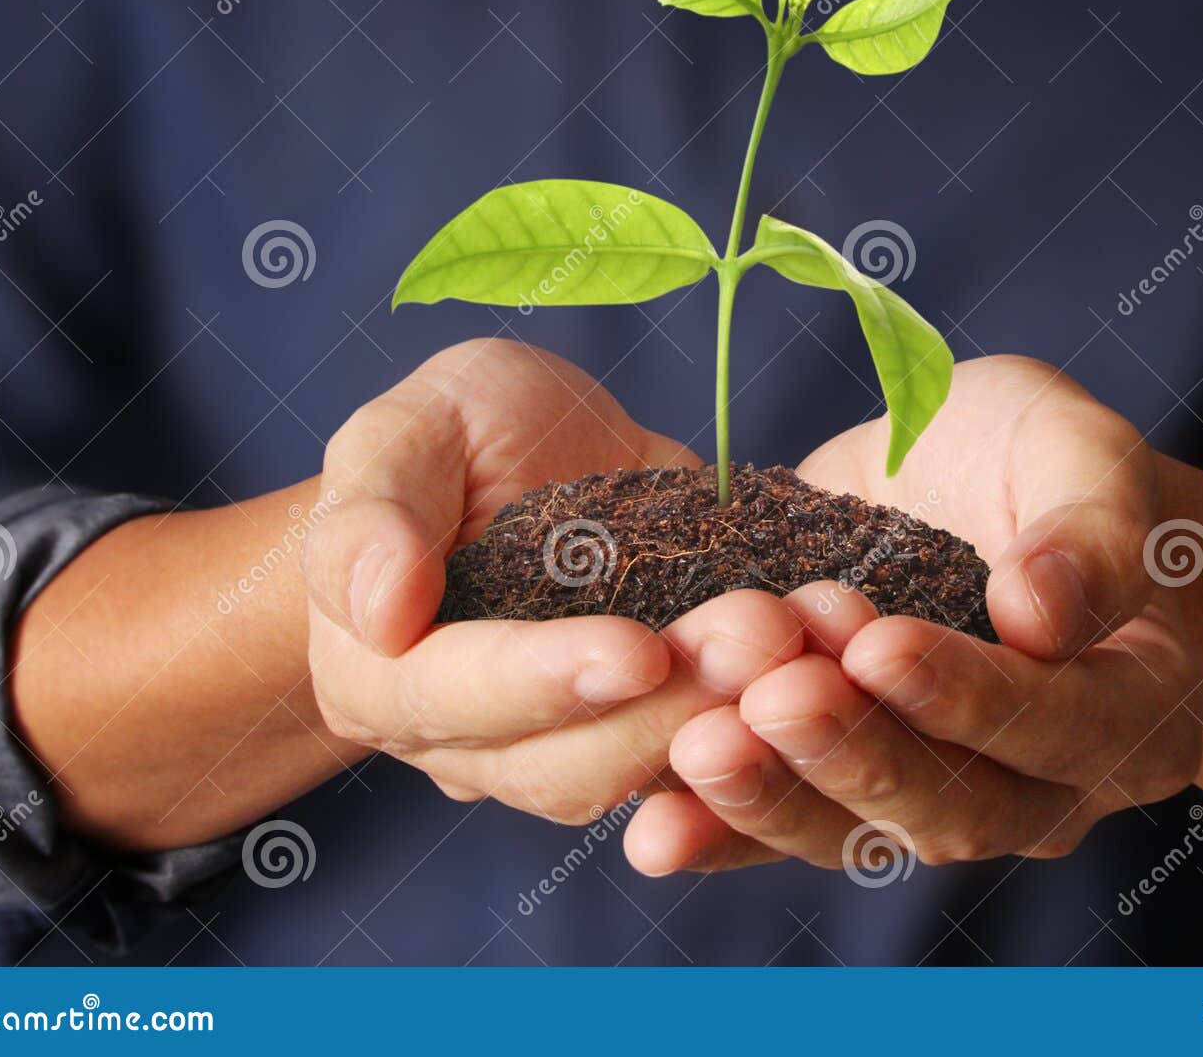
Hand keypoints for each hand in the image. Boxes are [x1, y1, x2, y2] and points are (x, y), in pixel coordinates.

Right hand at [303, 339, 804, 822]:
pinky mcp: (649, 732)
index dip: (546, 679)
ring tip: (802, 644)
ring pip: (642, 772)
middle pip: (564, 761)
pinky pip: (704, 753)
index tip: (636, 649)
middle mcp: (472, 740)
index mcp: (384, 672)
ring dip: (727, 720)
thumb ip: (374, 509)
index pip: (459, 695)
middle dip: (667, 708)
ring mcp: (565, 748)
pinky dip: (764, 720)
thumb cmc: (454, 436)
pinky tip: (829, 660)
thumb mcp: (406, 430)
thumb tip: (378, 608)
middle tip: (760, 636)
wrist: (535, 459)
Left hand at [624, 356, 1202, 872]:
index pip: (1064, 726)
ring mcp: (937, 801)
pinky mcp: (839, 793)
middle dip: (858, 752)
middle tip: (776, 694)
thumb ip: (1088, 527)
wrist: (950, 474)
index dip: (972, 696)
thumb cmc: (1032, 457)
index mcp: (1135, 710)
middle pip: (958, 804)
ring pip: (860, 834)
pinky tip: (654, 829)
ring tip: (701, 745)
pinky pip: (781, 836)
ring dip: (777, 795)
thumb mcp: (1077, 450)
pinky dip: (719, 835)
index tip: (881, 643)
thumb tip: (1046, 614)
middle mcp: (1045, 786)